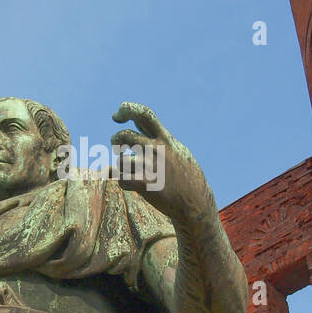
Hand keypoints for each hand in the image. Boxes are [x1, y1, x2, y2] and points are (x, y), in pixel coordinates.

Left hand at [110, 102, 214, 225]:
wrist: (195, 203)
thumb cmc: (185, 176)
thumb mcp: (177, 150)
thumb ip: (158, 137)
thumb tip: (138, 120)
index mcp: (166, 139)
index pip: (144, 114)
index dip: (127, 109)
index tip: (116, 115)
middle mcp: (157, 149)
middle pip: (125, 135)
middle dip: (116, 139)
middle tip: (116, 145)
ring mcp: (150, 166)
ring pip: (121, 160)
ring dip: (121, 166)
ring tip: (130, 171)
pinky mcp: (145, 184)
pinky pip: (121, 179)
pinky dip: (123, 182)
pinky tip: (133, 186)